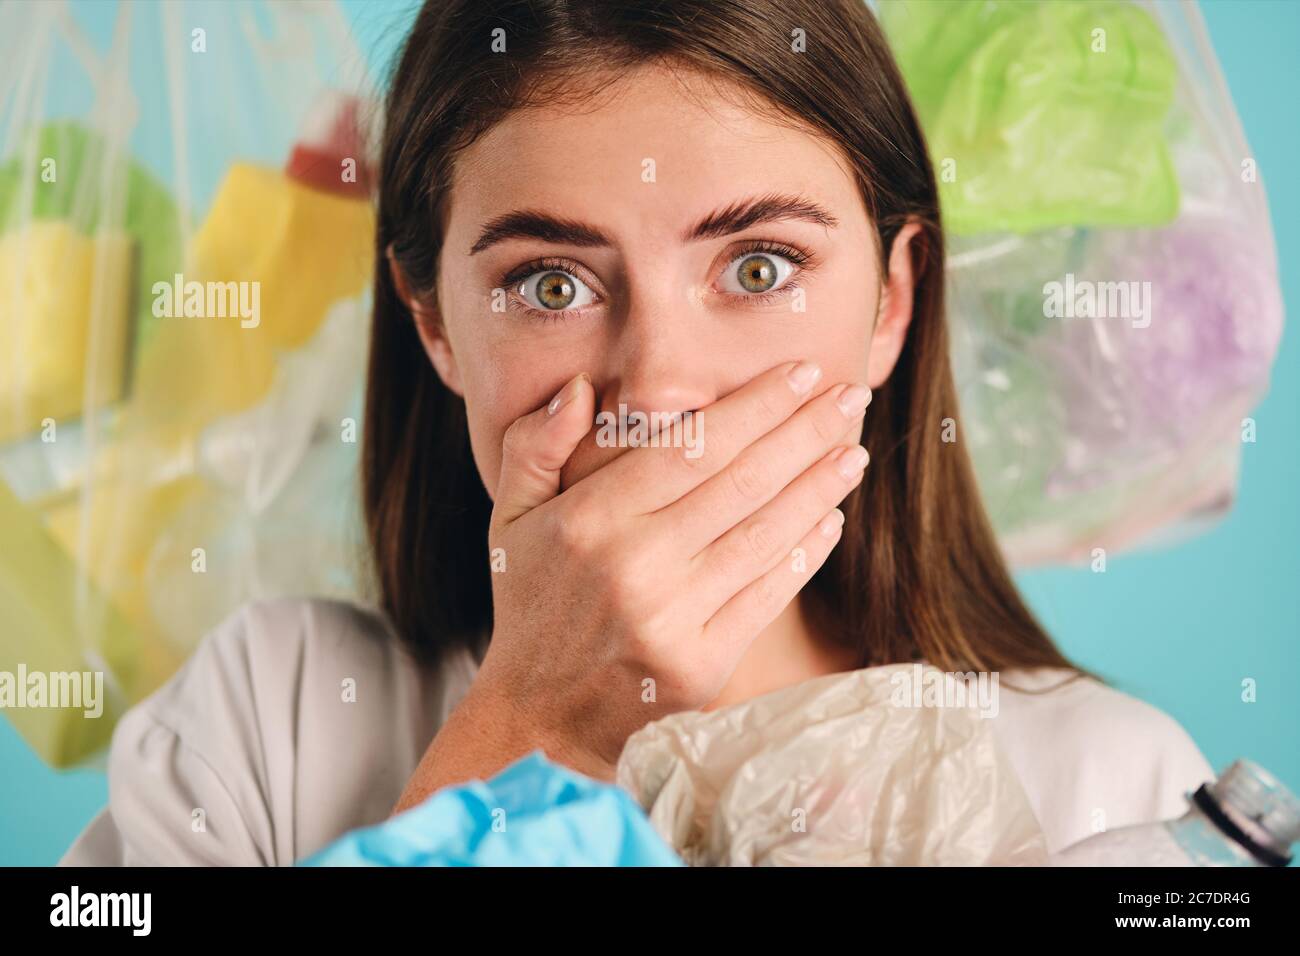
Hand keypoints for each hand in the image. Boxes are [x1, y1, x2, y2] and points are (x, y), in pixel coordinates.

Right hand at [475, 360, 870, 772]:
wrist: (538, 715)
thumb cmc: (530, 603)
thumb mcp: (508, 518)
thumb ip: (535, 445)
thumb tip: (581, 387)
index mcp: (591, 520)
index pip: (692, 445)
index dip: (755, 404)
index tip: (800, 372)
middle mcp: (635, 565)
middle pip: (742, 481)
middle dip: (805, 431)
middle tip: (849, 395)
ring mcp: (673, 619)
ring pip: (765, 534)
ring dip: (819, 487)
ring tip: (853, 450)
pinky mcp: (703, 664)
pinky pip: (768, 595)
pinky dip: (805, 553)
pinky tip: (830, 519)